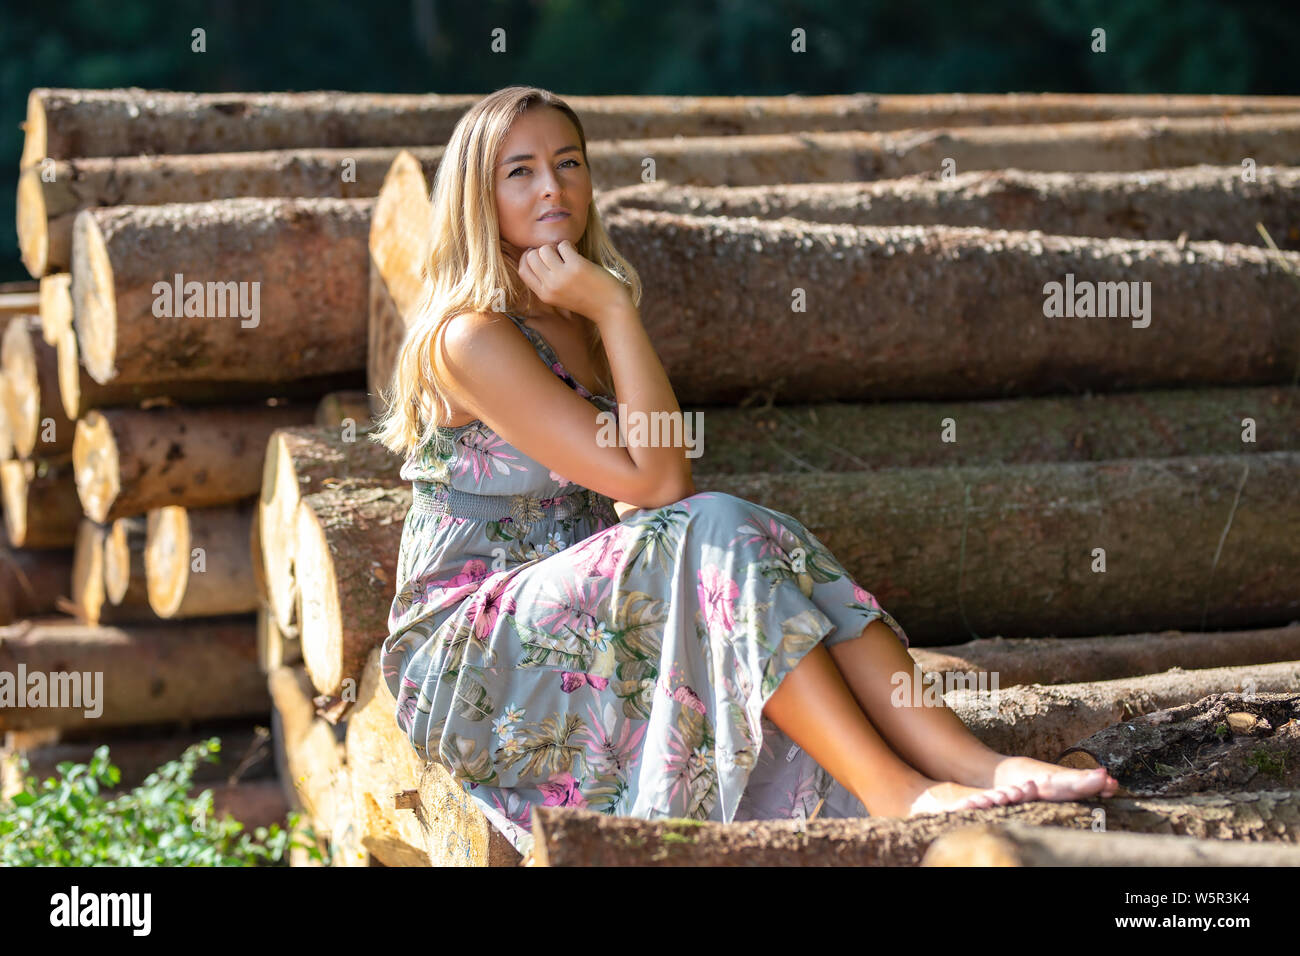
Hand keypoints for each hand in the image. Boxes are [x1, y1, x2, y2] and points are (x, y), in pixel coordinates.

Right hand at [512, 240, 632, 323]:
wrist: (611, 309)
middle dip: (543, 250)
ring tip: (569, 255)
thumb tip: (535, 253)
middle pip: (532, 256)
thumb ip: (547, 281)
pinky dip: (570, 246)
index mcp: (544, 295)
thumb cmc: (587, 299)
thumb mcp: (561, 296)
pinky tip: (578, 255)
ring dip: (556, 246)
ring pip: (545, 248)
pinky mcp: (576, 267)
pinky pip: (564, 245)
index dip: (528, 258)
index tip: (540, 255)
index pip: (523, 270)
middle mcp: (550, 287)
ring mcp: (562, 277)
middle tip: (558, 255)